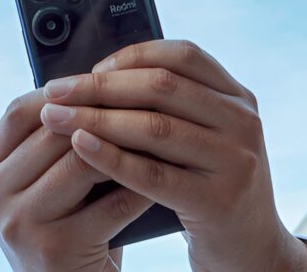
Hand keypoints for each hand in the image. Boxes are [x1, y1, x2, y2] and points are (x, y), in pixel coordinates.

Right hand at [0, 89, 150, 271]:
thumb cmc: (71, 229)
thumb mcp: (49, 185)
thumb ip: (57, 143)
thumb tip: (100, 79)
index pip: (19, 112)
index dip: (62, 91)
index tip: (103, 77)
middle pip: (53, 133)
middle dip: (103, 113)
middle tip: (145, 97)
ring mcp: (19, 223)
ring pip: (81, 162)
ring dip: (125, 144)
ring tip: (157, 128)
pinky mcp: (53, 250)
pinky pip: (111, 205)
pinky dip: (141, 185)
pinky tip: (165, 173)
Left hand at [37, 41, 306, 271]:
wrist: (250, 251)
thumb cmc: (209, 187)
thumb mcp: (205, 137)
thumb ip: (170, 106)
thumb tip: (95, 76)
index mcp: (238, 98)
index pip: (183, 55)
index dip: (133, 56)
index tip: (91, 67)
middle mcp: (243, 122)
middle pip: (162, 86)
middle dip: (101, 86)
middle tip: (57, 90)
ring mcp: (235, 161)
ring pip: (155, 127)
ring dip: (97, 118)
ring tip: (56, 118)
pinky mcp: (219, 201)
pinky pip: (154, 175)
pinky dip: (111, 157)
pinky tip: (80, 147)